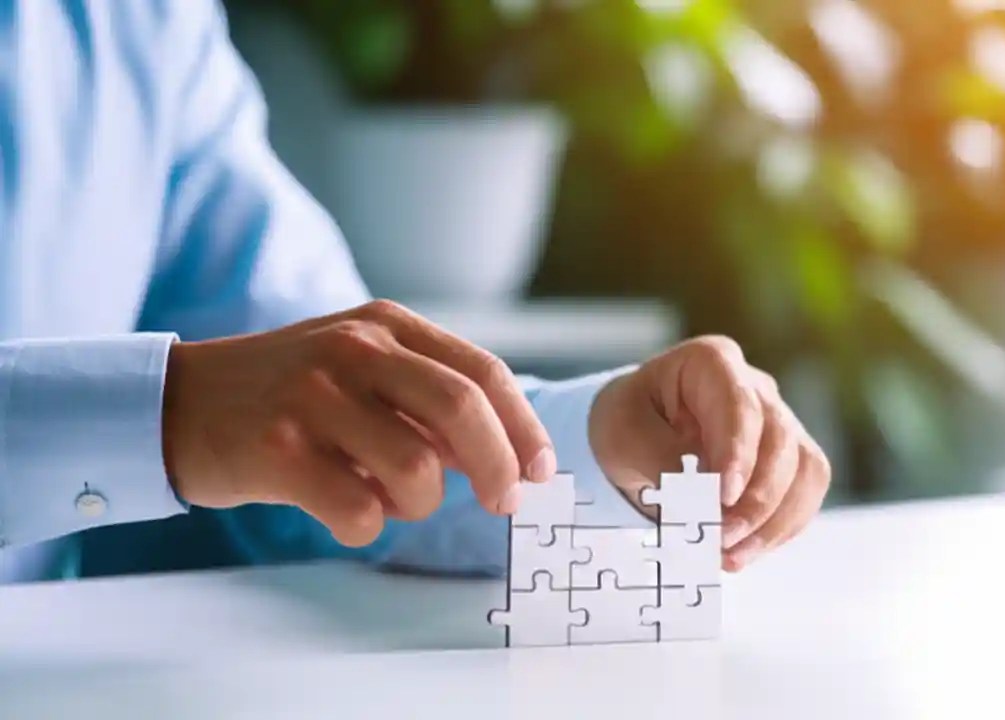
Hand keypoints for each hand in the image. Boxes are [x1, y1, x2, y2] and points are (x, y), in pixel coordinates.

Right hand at [161, 300, 556, 545]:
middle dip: (499, 466)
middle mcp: (354, 352)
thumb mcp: (362, 367)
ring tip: (388, 498)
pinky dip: (367, 526)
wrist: (181, 402)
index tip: (541, 470)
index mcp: (386, 326)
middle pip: (462, 412)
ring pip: (416, 471)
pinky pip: (360, 513)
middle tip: (503, 502)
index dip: (523, 427)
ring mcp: (314, 398)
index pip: (483, 373)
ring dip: (419, 505)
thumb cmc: (291, 393)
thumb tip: (502, 453)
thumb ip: (429, 399)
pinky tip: (344, 507)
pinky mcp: (279, 452)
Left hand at [589, 336, 831, 571]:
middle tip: (720, 538)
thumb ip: (660, 461)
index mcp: (712, 363)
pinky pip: (804, 496)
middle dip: (755, 499)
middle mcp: (756, 388)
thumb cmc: (630, 421)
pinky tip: (745, 551)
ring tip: (732, 556)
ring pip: (805, 470)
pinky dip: (779, 530)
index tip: (724, 495)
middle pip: (780, 440)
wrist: (638, 433)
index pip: (740, 405)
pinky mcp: (790, 461)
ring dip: (774, 521)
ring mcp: (780, 422)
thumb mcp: (623, 435)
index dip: (738, 452)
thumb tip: (699, 502)